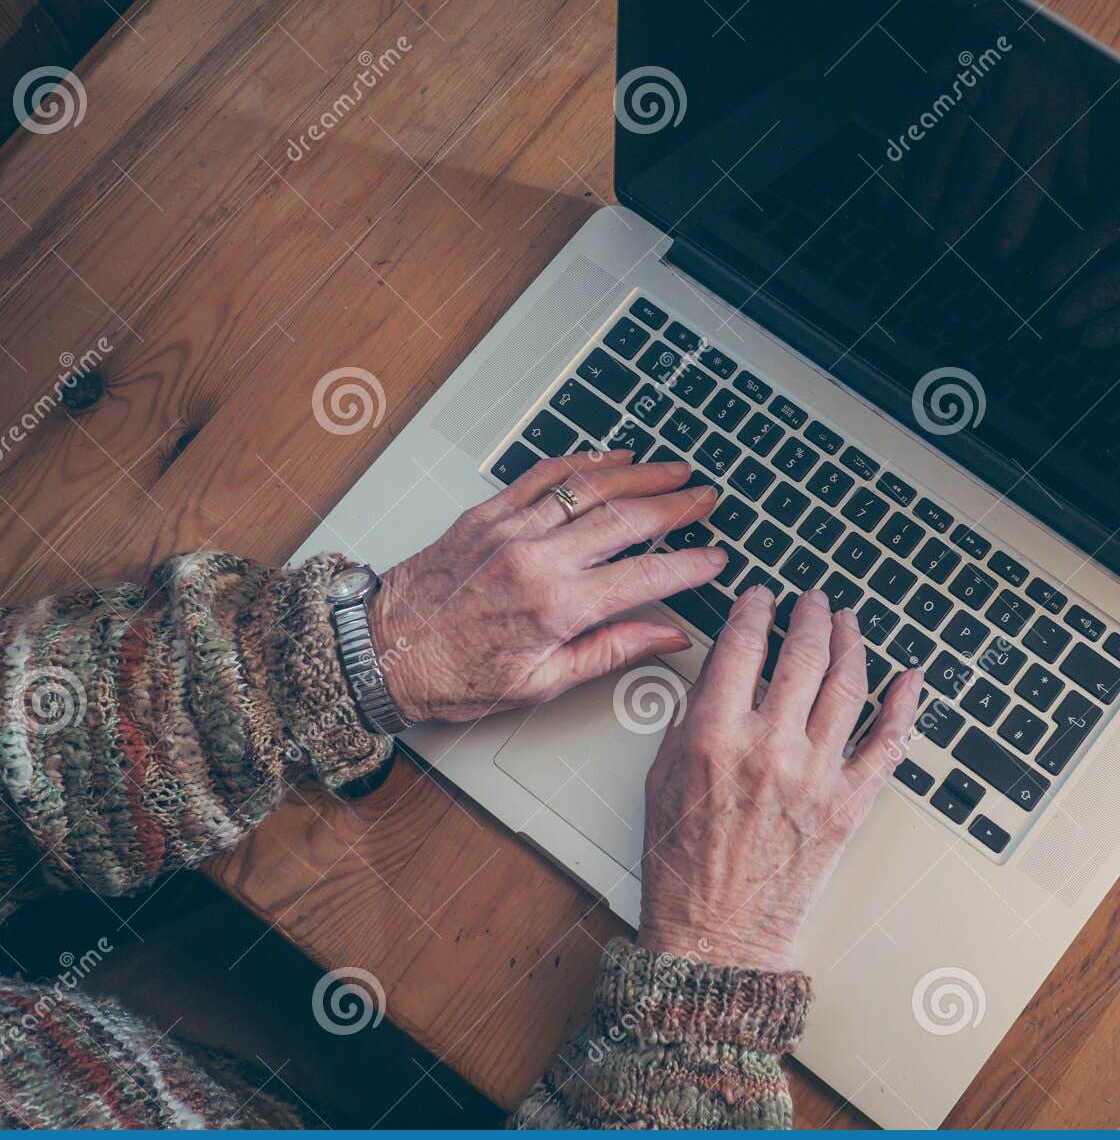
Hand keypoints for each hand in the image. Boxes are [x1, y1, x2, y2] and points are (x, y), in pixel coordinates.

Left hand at [370, 450, 724, 723]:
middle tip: (707, 499)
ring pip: (590, 487)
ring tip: (674, 471)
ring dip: (640, 474)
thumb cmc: (454, 675)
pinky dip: (583, 460)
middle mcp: (536, 559)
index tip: (715, 559)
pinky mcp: (488, 513)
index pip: (645, 576)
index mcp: (555, 607)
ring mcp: (511, 528)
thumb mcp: (542, 684)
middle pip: (626, 519)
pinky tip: (611, 455)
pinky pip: (544, 475)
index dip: (690, 565)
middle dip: (676, 506)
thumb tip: (666, 636)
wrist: (383, 651)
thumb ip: (611, 652)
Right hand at [637, 585, 922, 971]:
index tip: (760, 596)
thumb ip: (694, 713)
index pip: (743, 645)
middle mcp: (770, 748)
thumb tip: (725, 664)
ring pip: (848, 686)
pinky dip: (904, 706)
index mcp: (715, 735)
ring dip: (851, 644)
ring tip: (848, 622)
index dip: (755, 609)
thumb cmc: (682, 860)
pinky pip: (887, 745)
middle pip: (803, 656)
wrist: (715, 931)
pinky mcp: (847, 805)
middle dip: (809, 616)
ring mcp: (815, 775)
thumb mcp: (663, 773)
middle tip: (812, 600)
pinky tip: (909, 679)